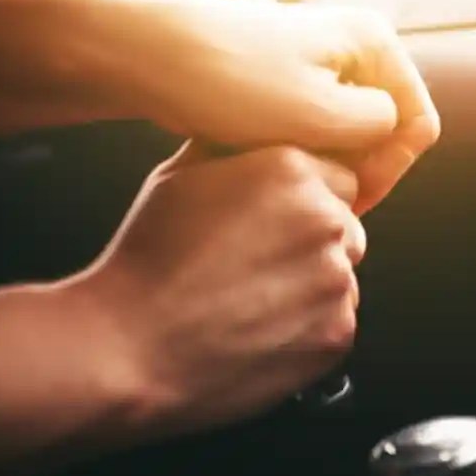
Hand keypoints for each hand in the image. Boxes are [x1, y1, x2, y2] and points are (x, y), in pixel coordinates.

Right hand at [71, 143, 364, 433]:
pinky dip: (309, 326)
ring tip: (251, 297)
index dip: (305, 196)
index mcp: (292, 171)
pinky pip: (336, 320)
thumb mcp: (178, 175)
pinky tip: (259, 327)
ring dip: (312, 282)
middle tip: (256, 260)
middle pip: (345, 223)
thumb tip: (253, 126)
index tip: (273, 218)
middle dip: (313, 238)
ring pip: (341, 274)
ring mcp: (336, 281)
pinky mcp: (336, 334)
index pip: (338, 173)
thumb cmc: (146, 261)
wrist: (130, 349)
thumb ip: (233, 144)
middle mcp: (325, 220)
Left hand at [105, 0, 439, 212]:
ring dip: (317, 163)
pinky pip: (306, 129)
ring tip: (277, 174)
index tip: (345, 196)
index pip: (417, 125)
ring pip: (341, 135)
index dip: (388, 170)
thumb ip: (377, 129)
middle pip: (381, 131)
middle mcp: (353, 45)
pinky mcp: (280, 79)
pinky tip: (257, 160)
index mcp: (374, 42)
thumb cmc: (231, 81)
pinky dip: (290, 151)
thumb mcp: (320, 114)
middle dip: (351, 167)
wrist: (144, 52)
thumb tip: (388, 132)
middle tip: (308, 191)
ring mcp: (315, 62)